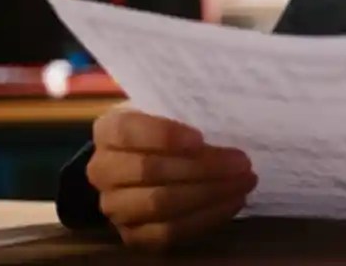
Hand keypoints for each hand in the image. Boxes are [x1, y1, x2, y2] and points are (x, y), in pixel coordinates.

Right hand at [86, 105, 257, 250]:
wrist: (144, 161)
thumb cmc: (163, 128)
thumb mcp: (168, 110)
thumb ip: (185, 111)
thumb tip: (225, 120)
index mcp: (108, 130)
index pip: (129, 132)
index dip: (165, 135)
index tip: (200, 138)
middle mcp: (102, 170)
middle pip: (150, 171)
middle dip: (202, 167)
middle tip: (241, 163)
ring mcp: (114, 206)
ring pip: (161, 205)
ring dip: (209, 194)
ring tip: (243, 183)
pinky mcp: (132, 235)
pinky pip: (169, 233)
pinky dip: (205, 218)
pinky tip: (232, 202)